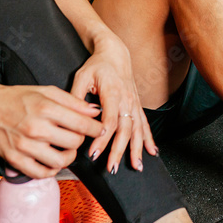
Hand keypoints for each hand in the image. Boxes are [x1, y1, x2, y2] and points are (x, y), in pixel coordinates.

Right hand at [0, 83, 102, 178]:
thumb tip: (94, 111)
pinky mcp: (15, 159)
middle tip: (78, 136)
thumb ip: (73, 101)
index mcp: (45, 108)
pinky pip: (41, 173)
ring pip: (60, 161)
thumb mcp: (47, 92)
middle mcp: (36, 128)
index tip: (99, 129)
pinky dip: (51, 170)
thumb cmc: (16, 98)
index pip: (82, 124)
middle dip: (81, 140)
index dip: (96, 129)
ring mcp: (25, 145)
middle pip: (74, 143)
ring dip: (69, 157)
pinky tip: (52, 161)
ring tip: (66, 149)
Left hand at [70, 34, 156, 173]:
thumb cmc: (97, 65)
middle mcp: (127, 99)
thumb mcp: (82, 76)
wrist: (115, 54)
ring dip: (137, 149)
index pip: (109, 119)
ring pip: (138, 129)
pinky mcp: (137, 106)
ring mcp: (134, 103)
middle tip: (111, 167)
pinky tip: (152, 152)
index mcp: (112, 91)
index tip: (94, 152)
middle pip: (125, 128)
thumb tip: (71, 117)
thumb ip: (76, 97)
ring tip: (136, 167)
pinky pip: (145, 124)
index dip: (102, 137)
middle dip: (119, 149)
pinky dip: (149, 139)